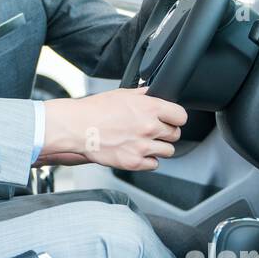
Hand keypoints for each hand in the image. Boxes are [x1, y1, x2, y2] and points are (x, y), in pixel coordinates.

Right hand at [40, 86, 187, 171]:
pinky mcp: (134, 162)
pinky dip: (147, 160)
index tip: (171, 120)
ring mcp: (143, 146)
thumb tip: (153, 93)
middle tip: (153, 131)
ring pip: (168, 151)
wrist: (77, 127)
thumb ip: (143, 95)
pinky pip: (154, 164)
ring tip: (144, 142)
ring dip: (159, 147)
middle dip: (166, 133)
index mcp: (150, 108)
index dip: (176, 118)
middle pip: (176, 135)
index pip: (181, 116)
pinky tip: (137, 151)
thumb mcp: (122, 94)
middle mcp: (150, 127)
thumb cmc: (95, 110)